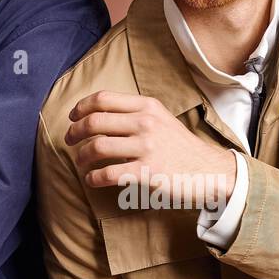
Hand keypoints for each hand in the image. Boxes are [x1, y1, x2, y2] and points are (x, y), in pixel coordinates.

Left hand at [65, 91, 235, 208]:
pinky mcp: (147, 172)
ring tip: (81, 162)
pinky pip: (108, 173)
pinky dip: (93, 177)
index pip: (103, 99)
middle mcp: (146, 123)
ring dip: (81, 157)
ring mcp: (147, 147)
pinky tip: (92, 179)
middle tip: (69, 141)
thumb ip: (135, 114)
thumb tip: (98, 116)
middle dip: (74, 132)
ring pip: (97, 147)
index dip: (81, 108)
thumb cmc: (181, 147)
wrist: (209, 171)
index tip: (73, 117)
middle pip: (94, 121)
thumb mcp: (162, 119)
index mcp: (147, 106)